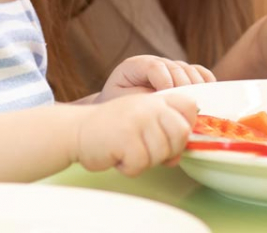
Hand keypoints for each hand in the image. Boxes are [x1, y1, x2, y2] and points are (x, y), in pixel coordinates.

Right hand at [75, 93, 196, 175]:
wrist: (75, 130)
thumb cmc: (111, 131)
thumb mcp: (141, 123)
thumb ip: (163, 133)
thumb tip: (178, 155)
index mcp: (155, 99)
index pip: (190, 107)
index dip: (185, 127)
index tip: (169, 137)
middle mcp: (149, 105)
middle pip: (182, 133)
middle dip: (167, 150)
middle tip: (145, 150)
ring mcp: (138, 120)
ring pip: (162, 153)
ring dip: (145, 161)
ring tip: (127, 151)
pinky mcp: (125, 137)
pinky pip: (141, 164)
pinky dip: (129, 167)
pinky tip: (117, 156)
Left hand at [98, 55, 215, 102]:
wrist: (123, 110)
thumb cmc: (122, 109)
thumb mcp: (125, 105)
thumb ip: (142, 103)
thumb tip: (166, 107)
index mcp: (135, 66)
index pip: (155, 66)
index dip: (164, 81)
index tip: (166, 99)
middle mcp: (156, 62)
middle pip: (176, 68)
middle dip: (182, 87)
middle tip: (185, 106)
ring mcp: (171, 67)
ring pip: (190, 70)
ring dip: (196, 87)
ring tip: (195, 106)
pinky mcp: (184, 74)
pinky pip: (200, 72)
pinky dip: (207, 82)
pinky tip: (208, 96)